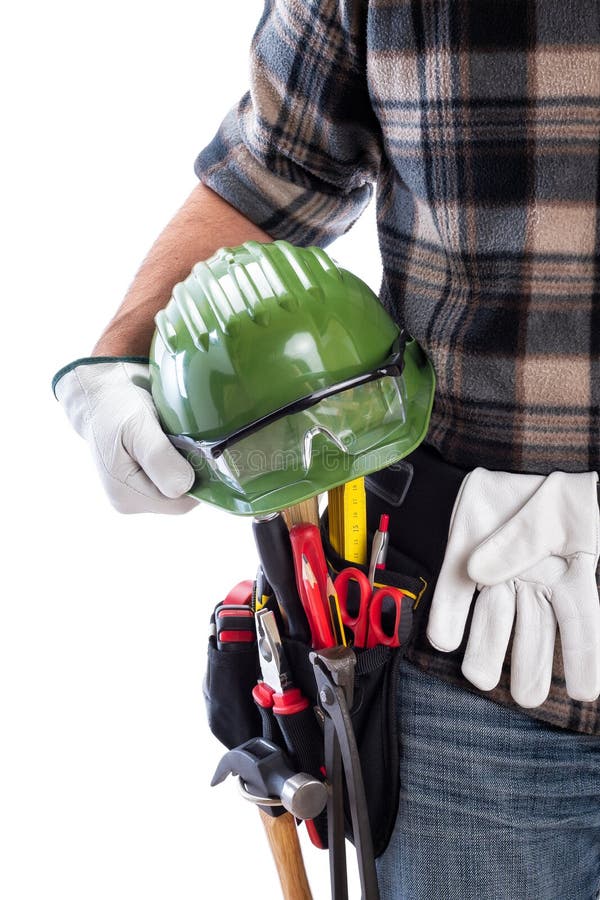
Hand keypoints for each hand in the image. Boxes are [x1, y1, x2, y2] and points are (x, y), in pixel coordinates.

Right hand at [55, 360, 196, 514]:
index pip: (180, 503)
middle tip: (183, 439)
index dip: (197, 479)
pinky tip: (170, 444)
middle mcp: (129, 501)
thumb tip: (183, 486)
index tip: (198, 448)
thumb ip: (158, 457)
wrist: (100, 395)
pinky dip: (178, 462)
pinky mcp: (139, 483)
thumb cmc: (116, 407)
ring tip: (173, 439)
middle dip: (190, 471)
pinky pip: (171, 478)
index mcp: (125, 494)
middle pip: (180, 498)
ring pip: (178, 488)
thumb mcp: (137, 426)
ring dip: (185, 465)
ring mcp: (134, 494)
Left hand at [427, 468, 599, 706]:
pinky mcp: (463, 562)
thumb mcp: (548, 515)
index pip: (581, 624)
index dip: (584, 657)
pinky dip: (447, 615)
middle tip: (526, 696)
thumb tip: (481, 575)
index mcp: (569, 578)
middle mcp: (532, 585)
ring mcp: (497, 576)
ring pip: (495, 618)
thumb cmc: (555, 497)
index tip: (586, 692)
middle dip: (528, 664)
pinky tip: (443, 640)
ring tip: (479, 677)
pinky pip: (454, 593)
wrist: (517, 470)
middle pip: (533, 631)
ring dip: (487, 645)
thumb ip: (521, 544)